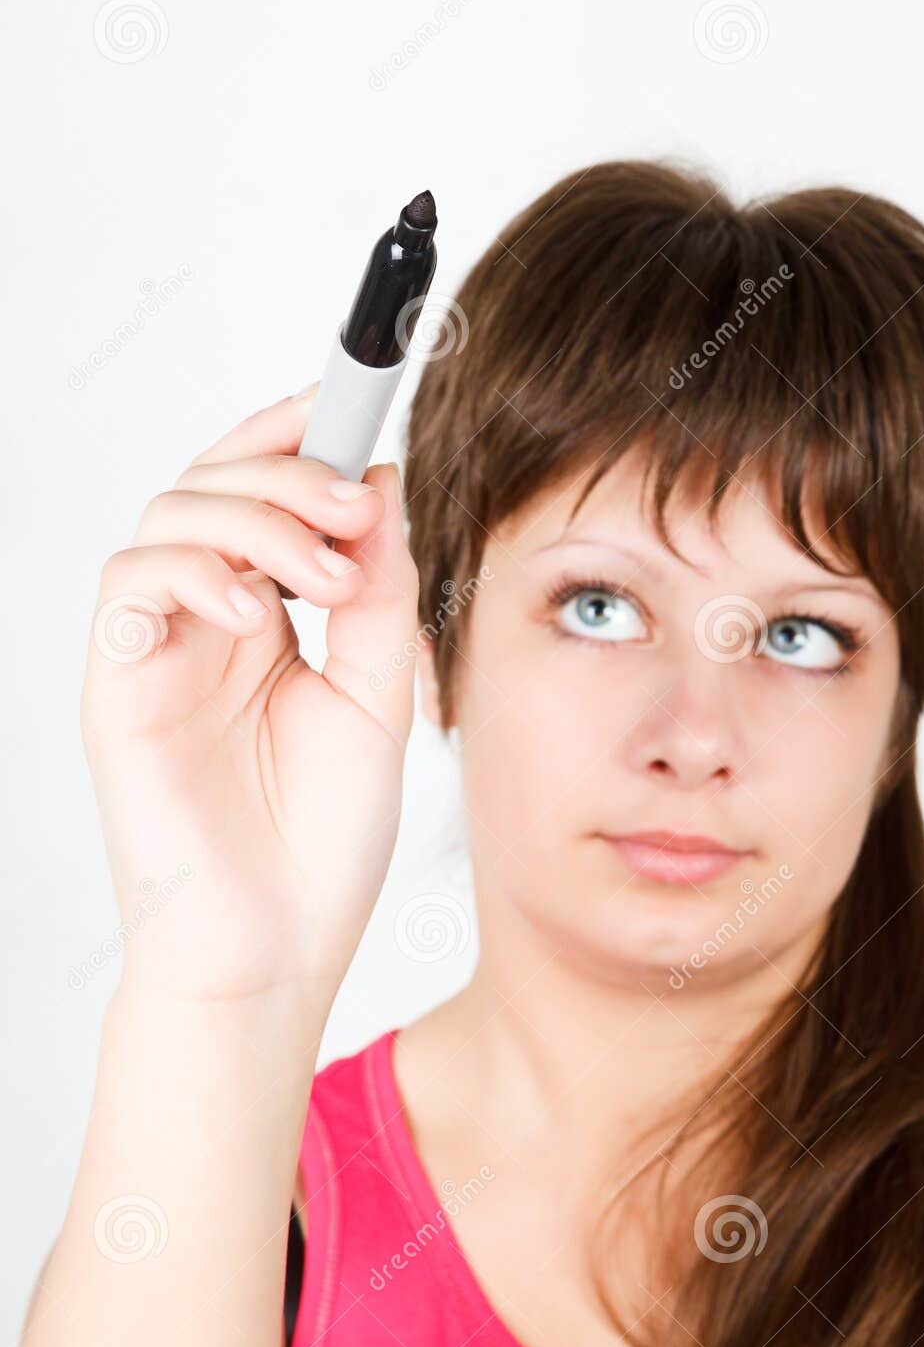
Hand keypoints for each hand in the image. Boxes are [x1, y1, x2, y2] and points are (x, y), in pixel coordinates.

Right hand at [81, 388, 420, 1012]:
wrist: (275, 947)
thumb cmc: (322, 845)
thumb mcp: (381, 696)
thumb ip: (382, 593)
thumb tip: (382, 485)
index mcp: (271, 625)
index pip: (267, 498)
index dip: (296, 438)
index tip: (351, 399)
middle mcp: (209, 624)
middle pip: (217, 485)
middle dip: (290, 473)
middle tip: (354, 509)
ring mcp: (160, 650)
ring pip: (174, 514)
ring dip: (258, 520)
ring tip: (327, 578)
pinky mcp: (118, 682)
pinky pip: (132, 579)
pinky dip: (197, 569)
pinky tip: (256, 612)